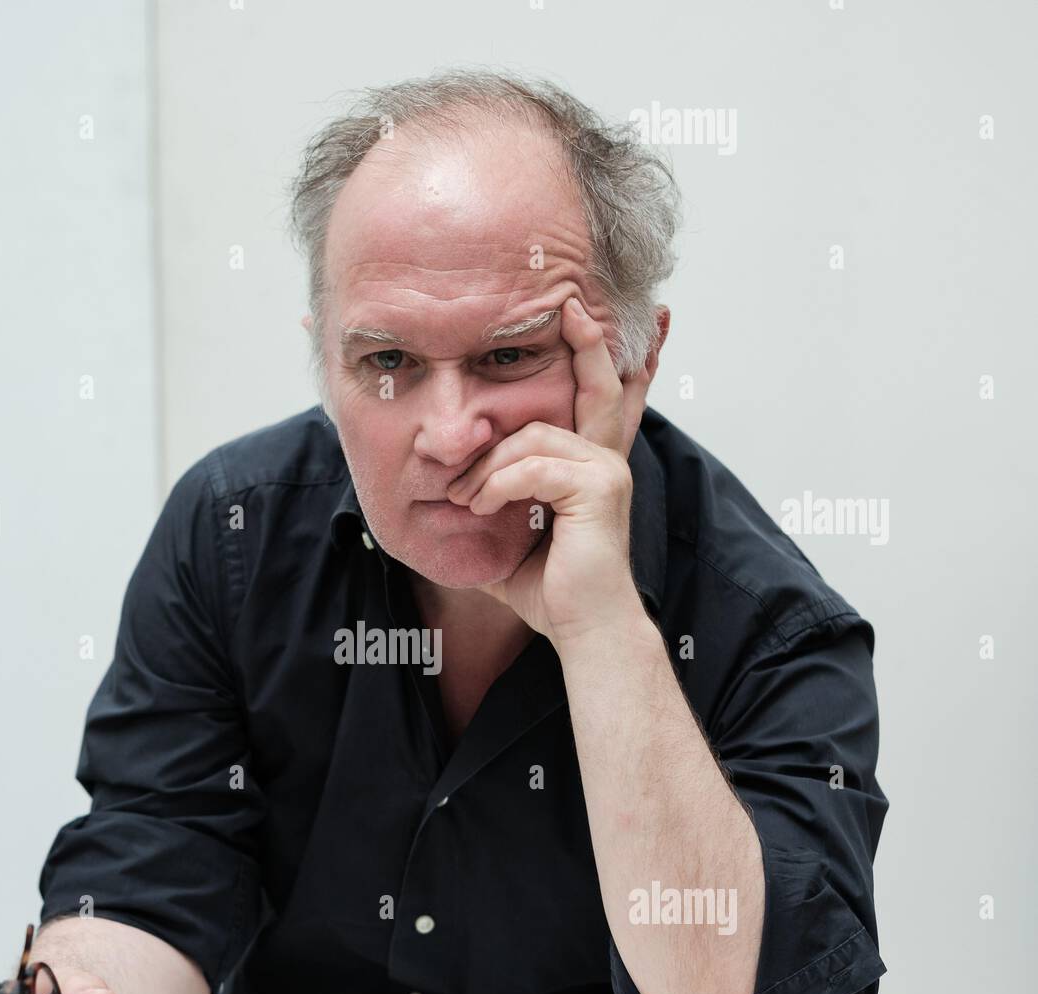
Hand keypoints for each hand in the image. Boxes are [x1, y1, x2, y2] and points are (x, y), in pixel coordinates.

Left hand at [444, 295, 653, 645]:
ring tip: (462, 499)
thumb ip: (491, 505)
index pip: (599, 400)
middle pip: (597, 385)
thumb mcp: (507, 538)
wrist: (583, 630)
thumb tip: (446, 493)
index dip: (597, 359)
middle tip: (569, 303)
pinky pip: (533, 466)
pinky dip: (498, 485)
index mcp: (589, 465)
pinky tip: (480, 509)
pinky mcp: (600, 487)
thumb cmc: (549, 589)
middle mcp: (605, 459)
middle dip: (585, 342)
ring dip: (486, 466)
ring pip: (534, 435)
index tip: (588, 316)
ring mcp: (608, 469)